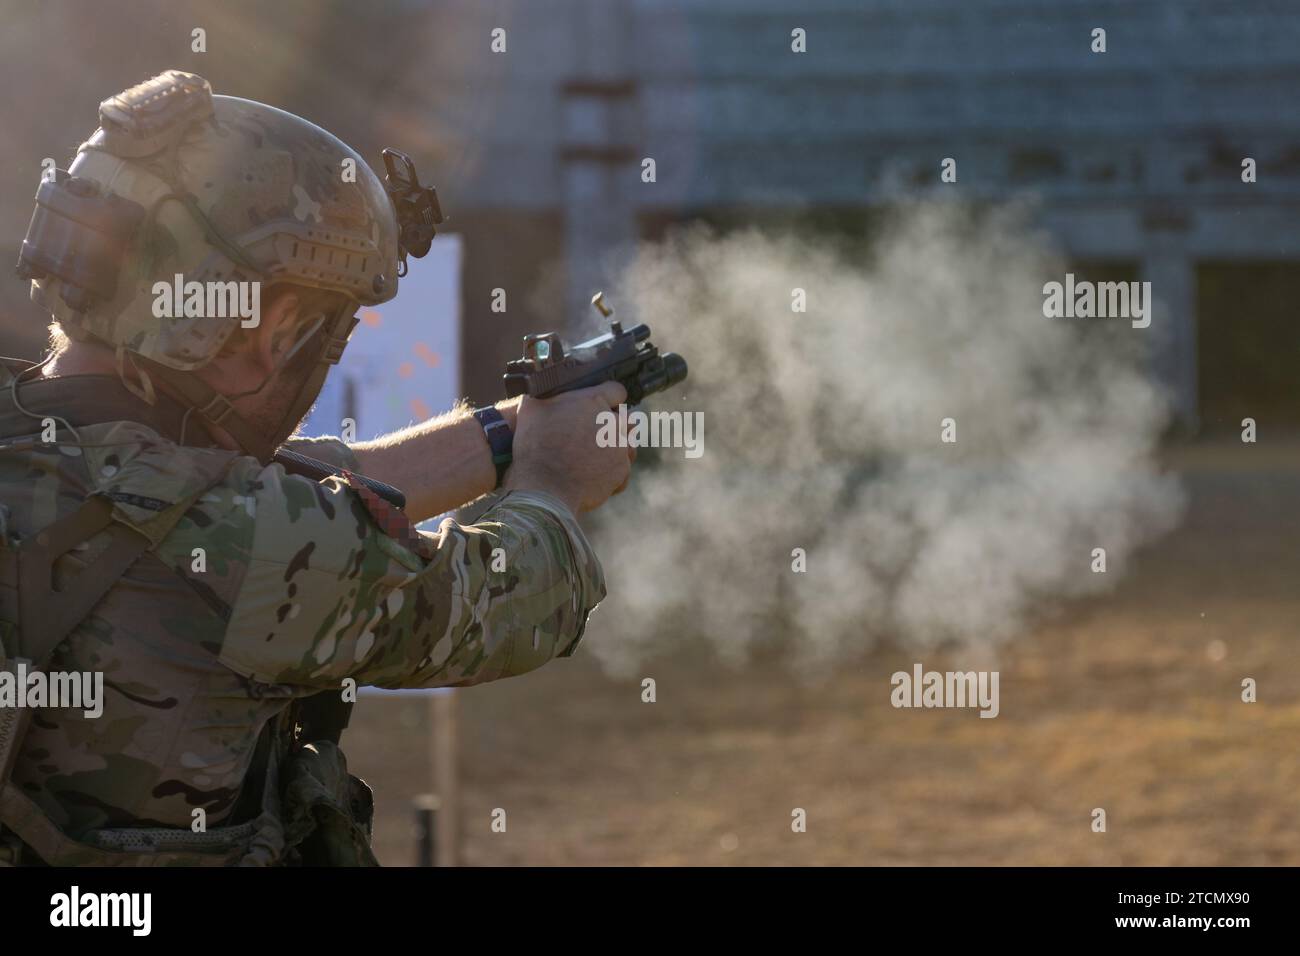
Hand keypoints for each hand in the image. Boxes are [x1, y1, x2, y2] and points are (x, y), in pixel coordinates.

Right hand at [503, 381, 632, 513]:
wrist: (544, 488)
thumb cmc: (534, 447)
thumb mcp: (531, 410)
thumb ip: (543, 396)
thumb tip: (538, 390)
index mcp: (593, 401)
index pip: (616, 391)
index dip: (608, 399)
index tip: (601, 407)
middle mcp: (612, 422)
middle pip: (624, 418)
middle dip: (612, 426)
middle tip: (592, 437)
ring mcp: (620, 447)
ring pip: (626, 444)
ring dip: (614, 449)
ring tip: (593, 459)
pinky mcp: (622, 470)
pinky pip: (624, 469)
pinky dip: (612, 472)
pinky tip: (595, 475)